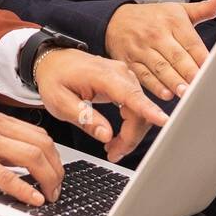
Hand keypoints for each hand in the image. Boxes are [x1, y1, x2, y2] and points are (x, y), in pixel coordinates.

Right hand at [0, 107, 63, 205]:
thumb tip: (17, 156)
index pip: (40, 135)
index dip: (54, 157)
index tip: (56, 173)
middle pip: (43, 145)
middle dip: (57, 170)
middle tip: (57, 189)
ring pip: (32, 157)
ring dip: (47, 179)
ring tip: (49, 196)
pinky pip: (5, 176)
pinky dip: (23, 189)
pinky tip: (31, 199)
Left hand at [32, 48, 169, 162]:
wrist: (52, 61)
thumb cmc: (55, 78)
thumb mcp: (60, 102)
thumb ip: (84, 118)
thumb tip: (106, 134)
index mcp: (103, 76)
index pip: (131, 95)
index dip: (148, 110)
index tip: (163, 120)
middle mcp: (120, 74)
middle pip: (139, 110)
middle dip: (130, 137)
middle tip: (113, 154)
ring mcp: (125, 78)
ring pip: (140, 112)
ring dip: (130, 134)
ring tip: (112, 148)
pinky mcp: (125, 84)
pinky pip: (136, 107)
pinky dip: (129, 126)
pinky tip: (116, 137)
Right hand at [103, 0, 215, 99]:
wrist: (115, 19)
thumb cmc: (152, 18)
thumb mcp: (176, 10)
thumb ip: (201, 9)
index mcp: (172, 21)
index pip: (191, 42)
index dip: (203, 57)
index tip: (213, 70)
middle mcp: (157, 34)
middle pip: (177, 56)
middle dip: (189, 72)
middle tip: (201, 85)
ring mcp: (142, 48)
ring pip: (160, 67)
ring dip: (174, 81)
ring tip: (186, 93)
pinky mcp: (129, 61)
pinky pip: (143, 75)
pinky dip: (154, 86)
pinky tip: (165, 94)